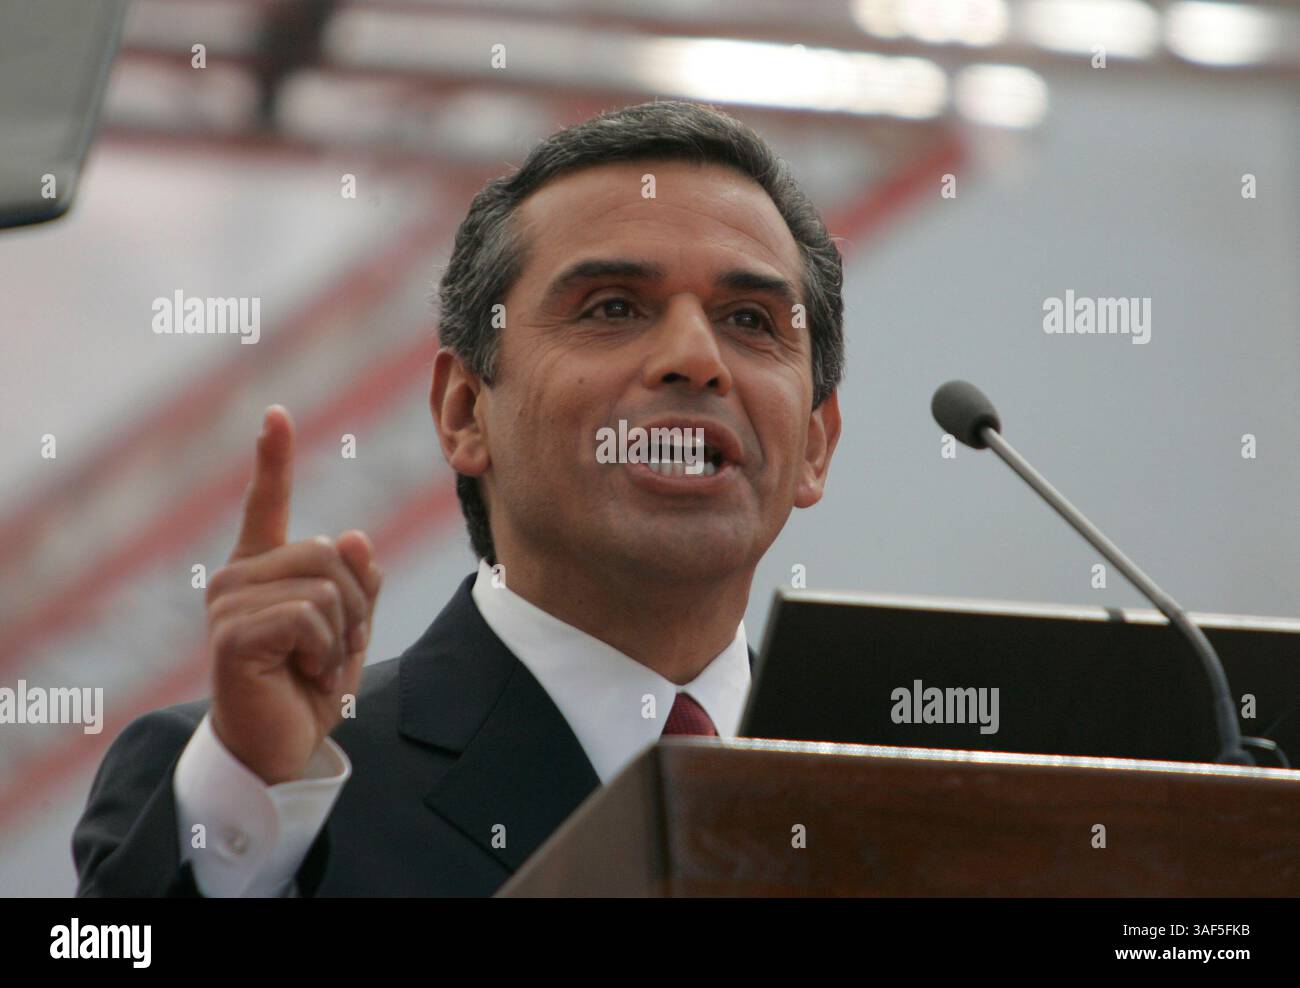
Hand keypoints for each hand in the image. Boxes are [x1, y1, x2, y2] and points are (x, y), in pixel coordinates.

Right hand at [206, 405, 382, 784]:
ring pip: (322, 586)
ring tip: (317, 663)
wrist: (283, 747)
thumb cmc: (311, 687)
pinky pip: (307, 617)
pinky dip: (324, 649)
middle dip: (354, 604)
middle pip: (326, 552)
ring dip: (341, 632)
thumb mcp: (350, 628)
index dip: (273, 458)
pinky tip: (305, 674)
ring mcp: (228, 603)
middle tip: (336, 648)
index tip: (276, 414)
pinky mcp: (230, 634)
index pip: (268, 504)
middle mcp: (237, 576)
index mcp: (264, 568)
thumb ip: (357, 581)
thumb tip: (353, 535)